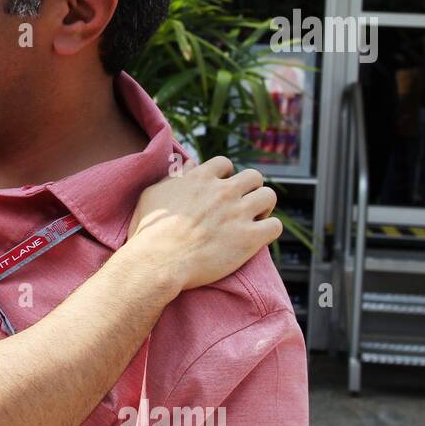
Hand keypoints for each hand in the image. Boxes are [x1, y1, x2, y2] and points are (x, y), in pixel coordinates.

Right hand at [125, 155, 280, 292]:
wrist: (158, 262)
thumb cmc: (149, 231)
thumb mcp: (152, 194)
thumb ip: (173, 178)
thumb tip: (189, 164)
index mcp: (200, 178)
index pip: (224, 163)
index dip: (225, 176)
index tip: (221, 190)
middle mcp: (223, 191)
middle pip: (253, 177)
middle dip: (249, 189)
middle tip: (240, 206)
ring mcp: (238, 213)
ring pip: (269, 196)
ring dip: (263, 207)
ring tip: (253, 220)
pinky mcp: (249, 238)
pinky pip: (275, 226)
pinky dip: (269, 230)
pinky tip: (258, 238)